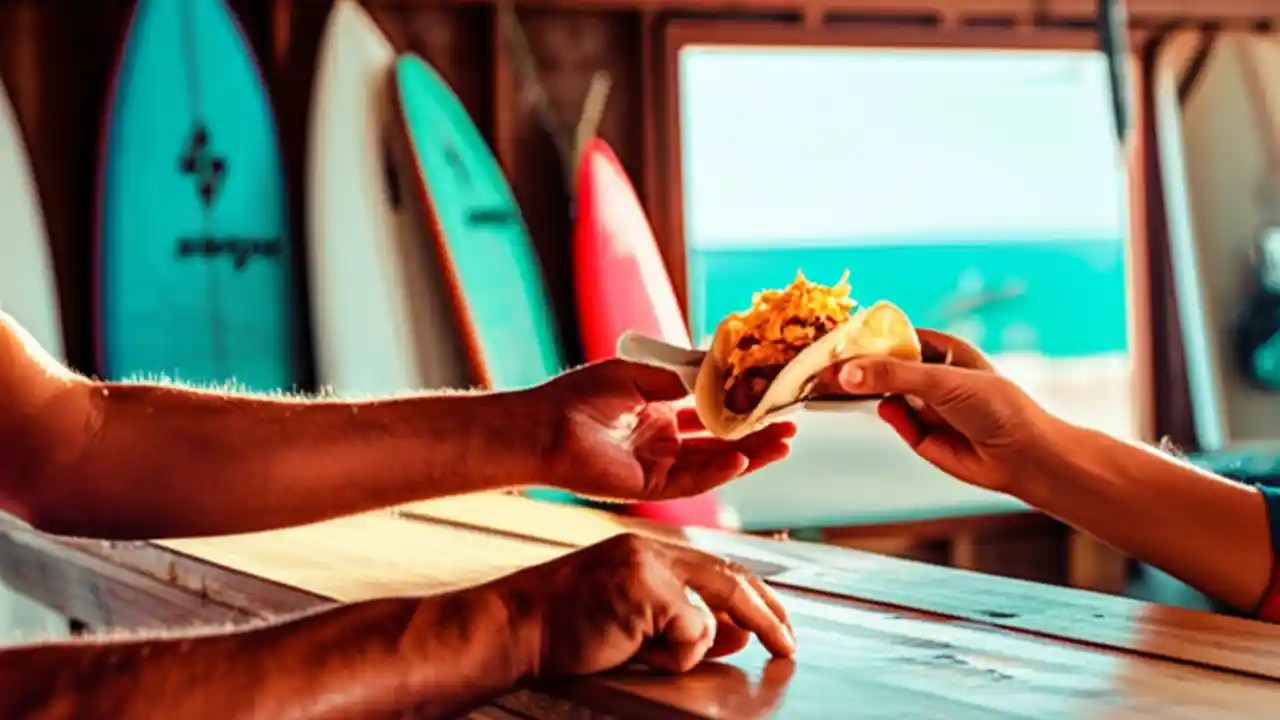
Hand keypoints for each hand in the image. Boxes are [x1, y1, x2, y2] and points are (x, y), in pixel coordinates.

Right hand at [497, 532, 795, 676]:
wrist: (514, 627)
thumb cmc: (565, 628)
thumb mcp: (634, 621)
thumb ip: (685, 621)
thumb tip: (739, 635)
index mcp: (649, 551)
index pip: (716, 568)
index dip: (753, 595)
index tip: (776, 618)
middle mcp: (653, 550)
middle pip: (730, 579)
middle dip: (767, 615)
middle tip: (788, 643)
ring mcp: (651, 567)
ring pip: (709, 613)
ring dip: (687, 648)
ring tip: (640, 651)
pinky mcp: (648, 591)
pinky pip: (692, 634)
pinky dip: (673, 655)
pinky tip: (630, 648)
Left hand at [533, 360, 796, 500]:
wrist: (543, 426)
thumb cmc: (579, 396)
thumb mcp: (638, 375)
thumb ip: (680, 377)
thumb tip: (721, 370)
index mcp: (659, 412)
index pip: (711, 412)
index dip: (742, 407)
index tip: (772, 397)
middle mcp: (663, 441)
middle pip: (721, 441)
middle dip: (757, 435)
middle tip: (791, 427)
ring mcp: (658, 467)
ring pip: (714, 464)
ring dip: (749, 455)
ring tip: (783, 444)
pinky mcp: (649, 489)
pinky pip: (691, 482)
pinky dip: (718, 472)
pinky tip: (742, 460)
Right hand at [834, 329, 1069, 493]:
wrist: (1022, 457)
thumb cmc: (995, 407)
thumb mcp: (941, 381)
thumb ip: (893, 375)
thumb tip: (845, 374)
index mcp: (942, 348)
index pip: (895, 336)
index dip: (867, 337)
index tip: (833, 339)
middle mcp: (930, 373)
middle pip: (883, 364)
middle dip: (855, 365)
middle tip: (818, 363)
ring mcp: (922, 403)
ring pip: (881, 391)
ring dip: (857, 389)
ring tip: (823, 383)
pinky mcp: (917, 432)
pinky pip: (889, 416)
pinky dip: (875, 410)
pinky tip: (859, 405)